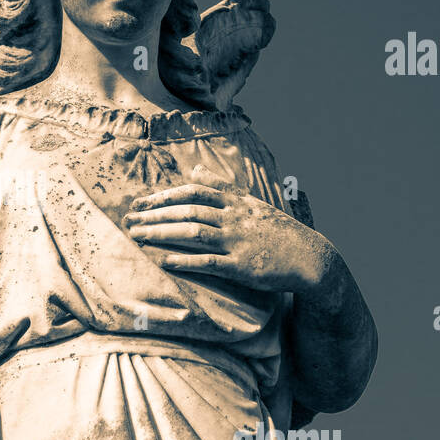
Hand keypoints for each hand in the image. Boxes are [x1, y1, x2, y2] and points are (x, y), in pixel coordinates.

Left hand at [122, 165, 327, 294]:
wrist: (309, 257)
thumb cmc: (276, 231)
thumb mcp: (251, 203)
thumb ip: (220, 187)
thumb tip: (192, 171)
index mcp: (236, 202)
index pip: (193, 192)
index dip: (163, 196)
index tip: (140, 203)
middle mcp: (234, 218)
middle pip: (187, 211)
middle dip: (155, 215)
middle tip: (129, 221)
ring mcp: (238, 242)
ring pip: (193, 233)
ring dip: (162, 234)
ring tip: (138, 237)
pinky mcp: (242, 267)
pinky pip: (209, 262)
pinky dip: (186, 261)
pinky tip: (165, 261)